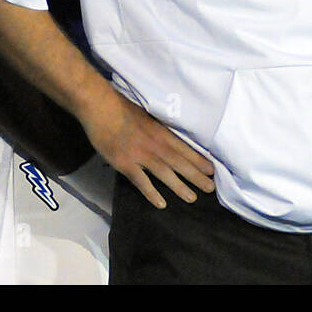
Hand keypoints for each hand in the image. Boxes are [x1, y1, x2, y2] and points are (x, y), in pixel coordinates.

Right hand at [78, 88, 214, 208]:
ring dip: (180, 187)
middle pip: (179, 162)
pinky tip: (161, 204)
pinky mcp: (125, 163)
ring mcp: (140, 154)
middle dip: (196, 176)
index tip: (212, 170)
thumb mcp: (146, 115)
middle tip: (211, 189)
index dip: (199, 160)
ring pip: (165, 173)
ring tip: (192, 198)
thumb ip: (158, 129)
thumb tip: (169, 138)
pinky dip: (152, 193)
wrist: (100, 107)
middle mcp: (155, 144)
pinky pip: (141, 181)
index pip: (184, 148)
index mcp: (161, 131)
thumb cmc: (122, 107)